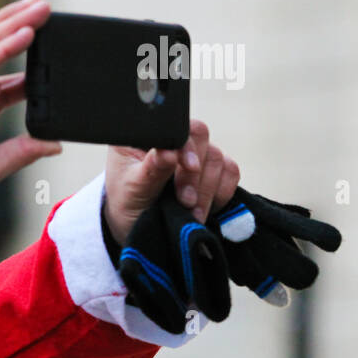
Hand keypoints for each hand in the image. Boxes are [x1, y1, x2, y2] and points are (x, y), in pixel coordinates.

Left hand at [103, 119, 240, 245]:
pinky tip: (204, 208)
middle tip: (185, 201)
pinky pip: (230, 172)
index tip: (189, 168)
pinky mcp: (212, 173)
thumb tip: (169, 152)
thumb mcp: (132, 189)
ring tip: (192, 212)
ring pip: (218, 158)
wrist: (137, 229)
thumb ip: (151, 170)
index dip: (187, 147)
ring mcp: (195, 155)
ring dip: (207, 188)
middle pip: (202, 138)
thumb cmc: (126, 204)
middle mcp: (173, 141)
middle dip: (195, 174)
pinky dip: (221, 192)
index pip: (176, 128)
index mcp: (146, 138)